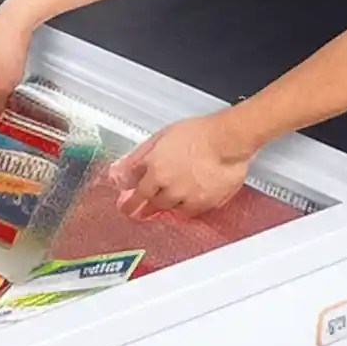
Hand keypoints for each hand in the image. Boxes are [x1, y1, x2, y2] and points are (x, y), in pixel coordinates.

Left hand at [108, 112, 257, 219]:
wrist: (229, 140)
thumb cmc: (199, 133)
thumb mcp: (160, 138)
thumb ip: (137, 158)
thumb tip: (117, 172)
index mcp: (155, 171)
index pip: (136, 193)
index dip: (130, 201)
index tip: (125, 207)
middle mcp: (169, 188)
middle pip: (153, 204)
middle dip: (146, 207)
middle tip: (141, 211)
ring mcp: (188, 197)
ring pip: (171, 209)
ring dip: (166, 206)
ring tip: (167, 203)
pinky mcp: (206, 203)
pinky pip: (191, 212)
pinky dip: (186, 209)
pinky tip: (186, 204)